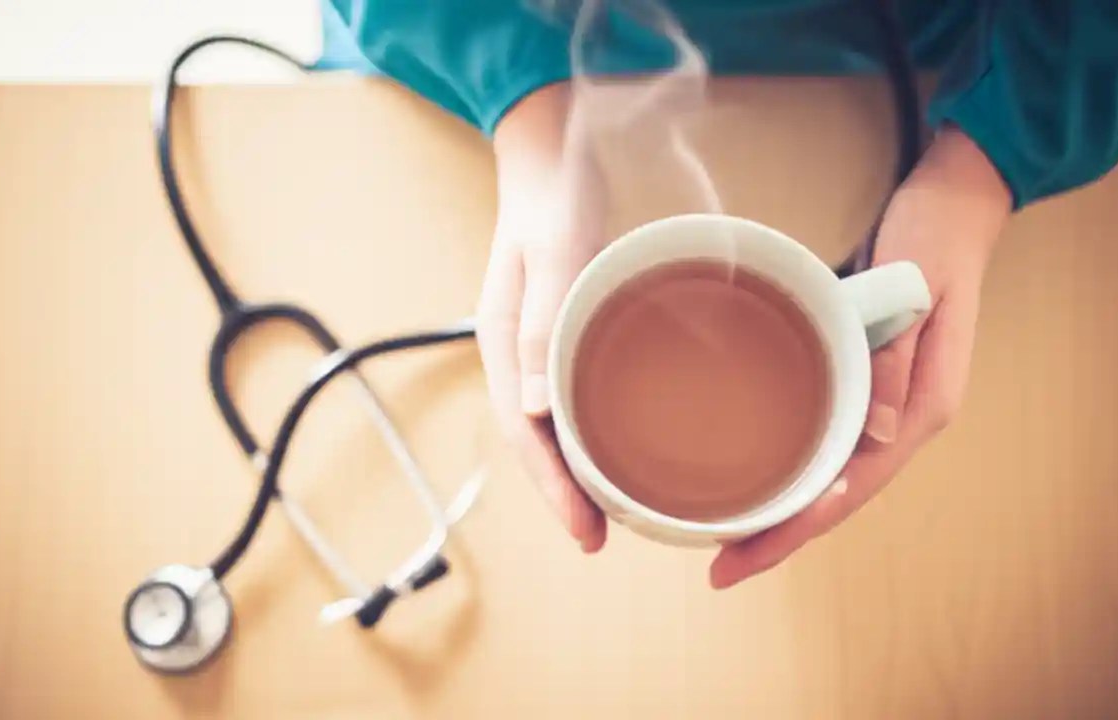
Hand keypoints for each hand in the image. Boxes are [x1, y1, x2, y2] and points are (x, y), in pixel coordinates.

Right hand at [476, 85, 608, 551]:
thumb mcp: (553, 255)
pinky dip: (590, 429)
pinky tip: (616, 442)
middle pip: (535, 439)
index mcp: (501, 343)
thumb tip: (541, 412)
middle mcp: (515, 353)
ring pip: (553, 422)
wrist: (551, 154)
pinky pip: (571, 394)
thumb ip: (543, 323)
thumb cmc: (552, 200)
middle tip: (600, 538)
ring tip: (610, 510)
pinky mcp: (563, 331)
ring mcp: (537, 344)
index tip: (584, 531)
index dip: (551, 488)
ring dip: (576, 467)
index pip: (523, 433)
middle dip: (563, 493)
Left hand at [710, 127, 1012, 588]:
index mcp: (924, 406)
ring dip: (785, 509)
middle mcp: (906, 416)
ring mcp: (890, 403)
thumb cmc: (934, 236)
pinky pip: (830, 441)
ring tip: (729, 538)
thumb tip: (875, 439)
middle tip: (720, 568)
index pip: (852, 490)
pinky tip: (761, 476)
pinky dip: (796, 467)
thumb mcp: (917, 286)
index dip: (796, 530)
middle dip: (781, 536)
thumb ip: (894, 359)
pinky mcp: (872, 382)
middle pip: (837, 497)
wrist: (956, 200)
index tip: (742, 558)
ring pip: (832, 476)